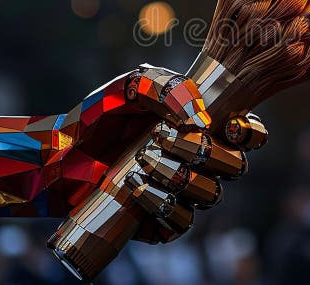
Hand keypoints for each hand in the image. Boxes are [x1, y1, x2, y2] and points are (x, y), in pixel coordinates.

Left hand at [53, 64, 266, 247]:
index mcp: (204, 127)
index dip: (250, 132)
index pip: (250, 134)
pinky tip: (135, 186)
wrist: (59, 154)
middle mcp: (201, 162)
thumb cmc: (99, 116)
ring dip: (177, 175)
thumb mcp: (132, 86)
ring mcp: (184, 193)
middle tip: (161, 137)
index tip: (226, 124)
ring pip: (211, 195)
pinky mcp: (163, 221)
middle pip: (235, 167)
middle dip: (202, 152)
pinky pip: (182, 222)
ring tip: (141, 160)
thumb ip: (166, 87)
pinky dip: (162, 203)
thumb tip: (199, 118)